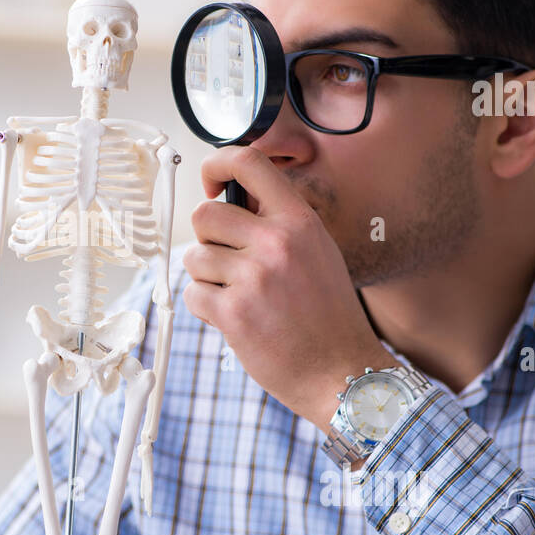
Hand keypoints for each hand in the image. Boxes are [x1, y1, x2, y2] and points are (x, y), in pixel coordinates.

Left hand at [181, 146, 393, 427]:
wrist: (341, 372)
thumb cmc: (326, 315)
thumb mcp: (316, 252)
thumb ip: (278, 223)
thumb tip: (229, 199)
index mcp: (299, 222)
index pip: (249, 162)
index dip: (217, 164)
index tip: (210, 185)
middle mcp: (276, 243)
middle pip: (204, 215)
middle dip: (207, 238)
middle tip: (229, 262)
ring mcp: (253, 277)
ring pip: (194, 257)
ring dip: (207, 277)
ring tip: (239, 296)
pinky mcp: (233, 312)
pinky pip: (193, 293)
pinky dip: (206, 307)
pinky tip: (235, 319)